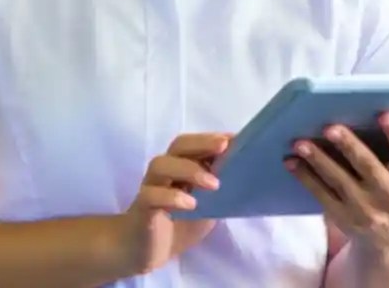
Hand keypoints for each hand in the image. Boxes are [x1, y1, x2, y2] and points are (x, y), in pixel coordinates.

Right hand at [117, 132, 232, 274]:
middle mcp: (164, 171)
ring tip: (213, 184)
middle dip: (202, 143)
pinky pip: (151, 195)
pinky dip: (171, 197)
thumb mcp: (207, 205)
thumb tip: (246, 175)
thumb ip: (219, 189)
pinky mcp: (142, 208)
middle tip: (224, 147)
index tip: (236, 138)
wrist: (145, 250)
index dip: (213, 138)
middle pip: (178, 146)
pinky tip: (190, 204)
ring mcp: (151, 188)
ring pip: (161, 165)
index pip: (194, 144)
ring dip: (188, 169)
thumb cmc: (179, 224)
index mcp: (180, 167)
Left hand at [286, 112, 388, 259]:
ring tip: (300, 141)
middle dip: (349, 146)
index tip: (385, 113)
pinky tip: (290, 159)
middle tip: (329, 125)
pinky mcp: (344, 217)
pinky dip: (304, 177)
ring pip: (339, 181)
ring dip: (318, 161)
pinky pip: (320, 194)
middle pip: (368, 167)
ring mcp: (367, 209)